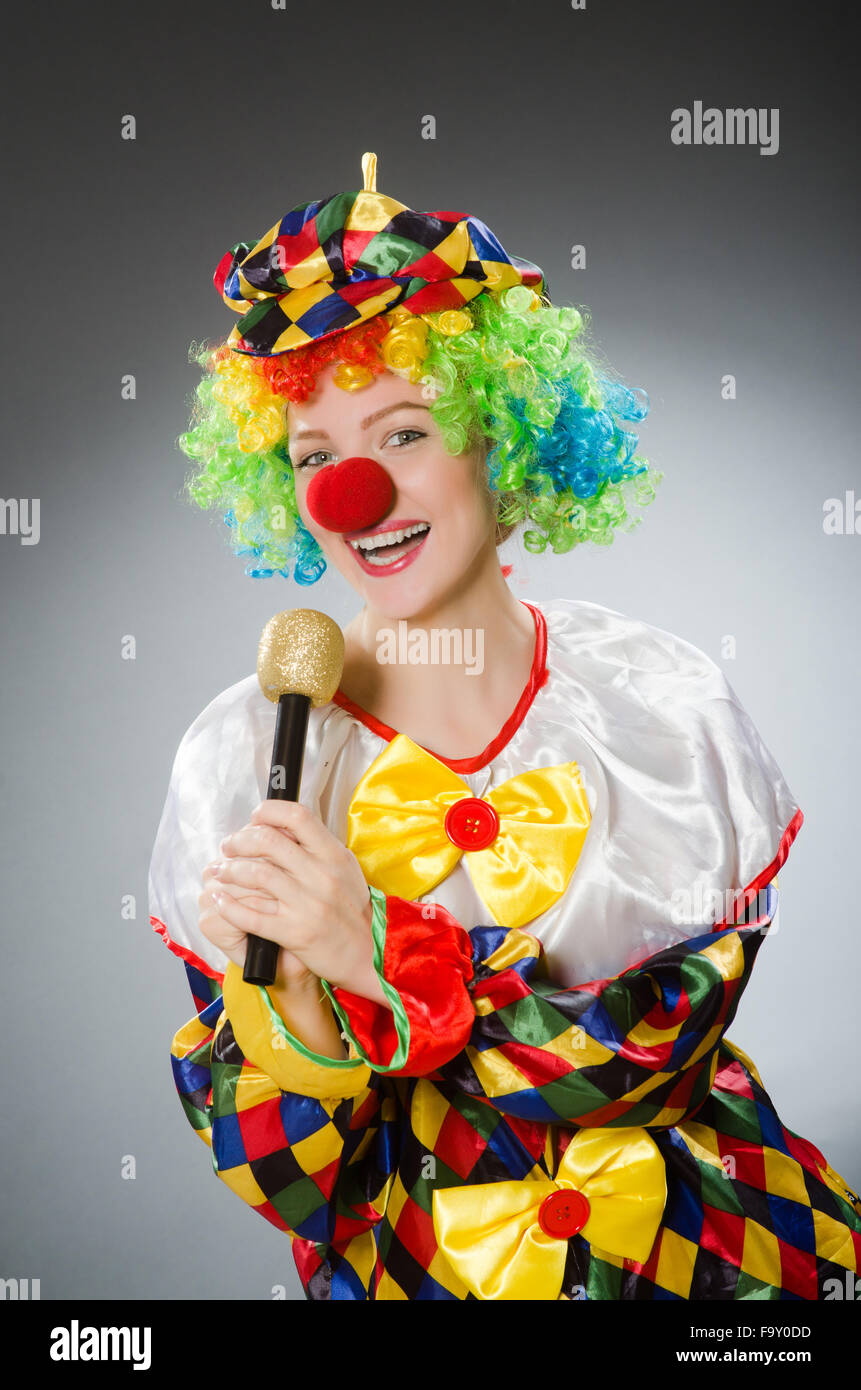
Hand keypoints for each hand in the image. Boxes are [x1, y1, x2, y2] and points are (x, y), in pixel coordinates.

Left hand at [204, 800, 384, 1001]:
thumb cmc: (353, 910)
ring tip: (219, 871)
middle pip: (268, 841)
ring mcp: (307, 904)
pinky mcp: (294, 932)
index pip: (297, 817)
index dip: (269, 812)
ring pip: (256, 875)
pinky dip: (229, 906)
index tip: (254, 818)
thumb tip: (282, 827)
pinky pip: (252, 916)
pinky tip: (220, 901)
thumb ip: (317, 847)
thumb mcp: (345, 869)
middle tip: (228, 847)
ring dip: (229, 870)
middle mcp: (320, 876)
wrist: (369, 952)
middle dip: (239, 841)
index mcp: (333, 855)